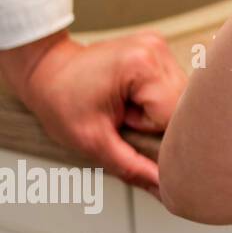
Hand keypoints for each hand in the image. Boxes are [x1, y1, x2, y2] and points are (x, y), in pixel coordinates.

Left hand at [3, 30, 187, 195]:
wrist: (47, 71)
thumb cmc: (61, 101)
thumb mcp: (93, 141)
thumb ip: (131, 166)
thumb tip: (162, 186)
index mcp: (141, 65)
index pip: (174, 116)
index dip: (152, 131)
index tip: (127, 128)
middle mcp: (157, 50)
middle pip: (183, 105)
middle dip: (157, 122)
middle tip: (125, 118)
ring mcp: (160, 46)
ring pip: (182, 97)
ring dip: (159, 111)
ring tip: (128, 107)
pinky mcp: (160, 49)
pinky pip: (173, 86)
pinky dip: (158, 100)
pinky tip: (134, 97)